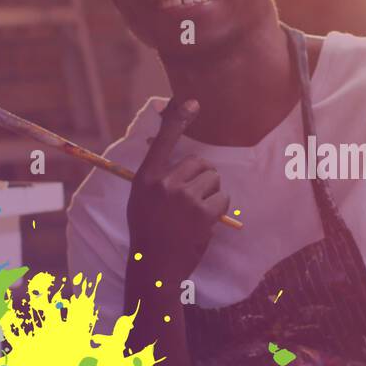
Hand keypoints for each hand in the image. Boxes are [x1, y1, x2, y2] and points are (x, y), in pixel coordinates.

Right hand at [126, 99, 229, 280]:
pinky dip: (219, 210)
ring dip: (212, 195)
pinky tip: (204, 222)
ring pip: (214, 180)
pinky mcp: (202, 213)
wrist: (154, 265)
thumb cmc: (148, 231)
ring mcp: (184, 198)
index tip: (191, 101)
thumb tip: (179, 160)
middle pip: (200, 163)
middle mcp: (164, 183)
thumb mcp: (142, 199)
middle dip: (203, 178)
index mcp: (146, 177)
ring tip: (195, 214)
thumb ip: (158, 177)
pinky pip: (223, 199)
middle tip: (192, 199)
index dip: (177, 119)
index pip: (163, 142)